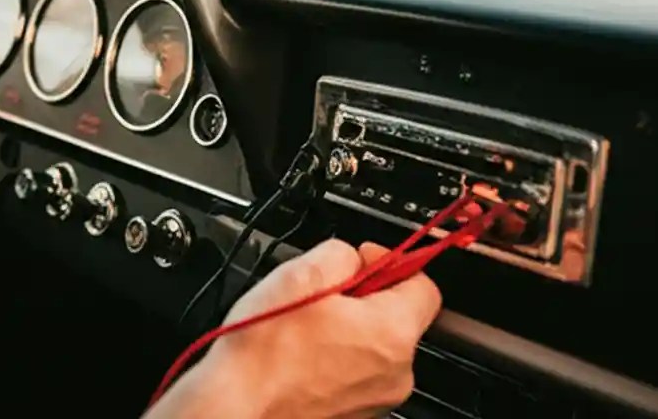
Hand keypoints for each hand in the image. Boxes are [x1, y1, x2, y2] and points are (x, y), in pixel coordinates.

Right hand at [147, 239, 441, 418]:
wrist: (234, 411)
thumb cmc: (261, 356)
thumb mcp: (298, 275)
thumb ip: (340, 254)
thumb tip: (351, 259)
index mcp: (391, 332)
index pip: (423, 284)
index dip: (390, 263)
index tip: (361, 260)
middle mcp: (395, 373)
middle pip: (395, 318)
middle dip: (363, 300)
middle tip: (321, 296)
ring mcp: (375, 401)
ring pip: (372, 349)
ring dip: (346, 333)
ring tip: (301, 330)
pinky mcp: (355, 416)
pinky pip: (355, 377)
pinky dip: (334, 363)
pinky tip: (299, 358)